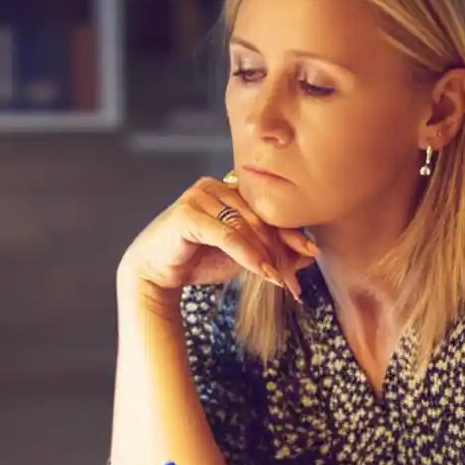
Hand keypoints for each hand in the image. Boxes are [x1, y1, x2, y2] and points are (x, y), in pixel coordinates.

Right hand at [117, 177, 316, 300]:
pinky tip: (261, 270)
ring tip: (278, 277)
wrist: (154, 273)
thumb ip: (268, 252)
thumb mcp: (240, 257)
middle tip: (293, 275)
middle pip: (258, 217)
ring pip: (244, 225)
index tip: (310, 251)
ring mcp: (198, 196)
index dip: (288, 231)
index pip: (264, 209)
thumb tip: (308, 255)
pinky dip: (247, 254)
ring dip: (265, 254)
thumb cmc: (195, 260)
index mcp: (227, 190)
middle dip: (278, 248)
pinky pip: (227, 234)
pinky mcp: (186, 213)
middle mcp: (213, 186)